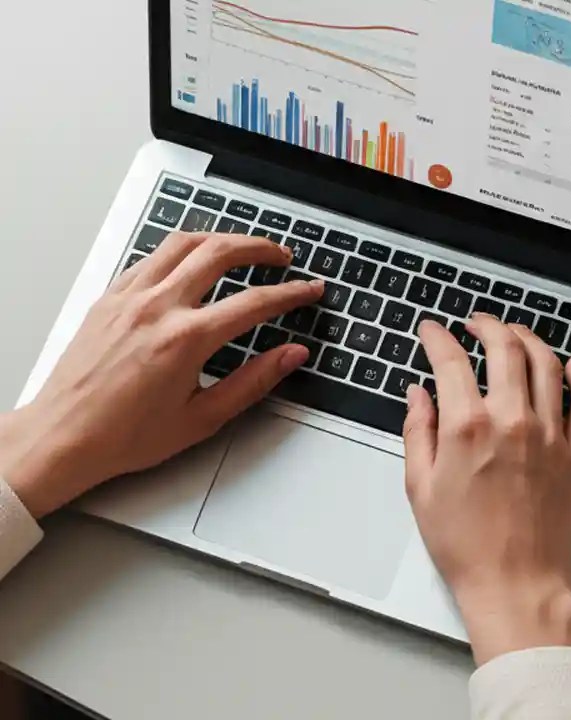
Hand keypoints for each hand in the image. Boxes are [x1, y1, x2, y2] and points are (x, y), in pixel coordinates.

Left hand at [0, 232, 323, 517]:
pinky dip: (181, 250)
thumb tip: (290, 356)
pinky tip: (192, 261)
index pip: (254, 302)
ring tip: (242, 247)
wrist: (63, 437)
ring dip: (220, 238)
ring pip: (183, 243)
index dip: (291, 293)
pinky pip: (151, 257)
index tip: (309, 289)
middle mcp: (156, 309)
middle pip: (220, 252)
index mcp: (185, 340)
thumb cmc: (124, 436)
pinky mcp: (109, 298)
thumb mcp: (204, 418)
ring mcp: (129, 298)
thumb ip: (254, 381)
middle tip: (283, 257)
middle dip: (260, 248)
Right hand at [403, 314, 570, 664]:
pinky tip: (570, 365)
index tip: (432, 331)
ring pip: (547, 364)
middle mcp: (513, 421)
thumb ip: (418, 432)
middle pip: (505, 348)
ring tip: (515, 334)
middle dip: (487, 325)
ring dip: (530, 339)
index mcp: (469, 428)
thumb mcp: (421, 489)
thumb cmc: (466, 547)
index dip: (438, 337)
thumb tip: (417, 394)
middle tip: (476, 322)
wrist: (515, 584)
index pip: (451, 361)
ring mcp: (550, 435)